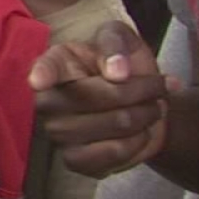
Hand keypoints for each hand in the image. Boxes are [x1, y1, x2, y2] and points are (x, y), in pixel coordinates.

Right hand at [30, 20, 175, 177]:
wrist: (144, 103)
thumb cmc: (124, 64)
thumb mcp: (123, 38)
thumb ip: (115, 44)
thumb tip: (117, 72)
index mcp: (56, 63)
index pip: (45, 69)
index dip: (41, 75)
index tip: (39, 81)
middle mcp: (48, 100)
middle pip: (96, 97)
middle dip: (140, 91)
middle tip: (160, 86)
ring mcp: (58, 132)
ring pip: (112, 125)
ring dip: (145, 116)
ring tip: (153, 107)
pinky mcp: (75, 160)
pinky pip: (113, 155)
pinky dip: (139, 142)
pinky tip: (141, 132)